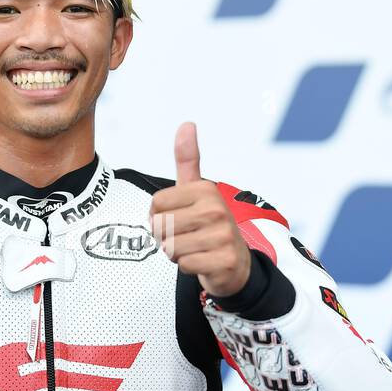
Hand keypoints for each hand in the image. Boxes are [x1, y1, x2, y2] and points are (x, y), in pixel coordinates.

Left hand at [149, 121, 251, 297]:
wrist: (236, 261)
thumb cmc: (209, 224)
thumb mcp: (197, 190)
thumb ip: (188, 160)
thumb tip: (187, 124)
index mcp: (206, 189)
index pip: (156, 205)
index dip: (159, 216)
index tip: (178, 218)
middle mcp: (216, 209)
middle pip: (160, 226)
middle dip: (166, 237)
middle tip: (187, 236)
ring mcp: (223, 235)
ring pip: (171, 247)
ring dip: (177, 253)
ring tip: (195, 248)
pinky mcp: (224, 259)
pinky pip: (184, 264)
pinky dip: (189, 266)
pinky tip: (203, 260)